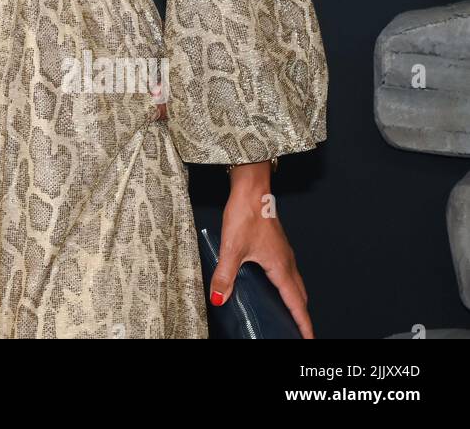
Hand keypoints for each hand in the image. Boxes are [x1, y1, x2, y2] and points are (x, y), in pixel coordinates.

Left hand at [209, 162, 312, 337]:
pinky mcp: (277, 246)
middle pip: (300, 296)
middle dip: (301, 316)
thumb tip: (220, 298)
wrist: (252, 190)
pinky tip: (275, 286)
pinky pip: (288, 273)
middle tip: (300, 332)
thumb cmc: (247, 215)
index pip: (296, 304)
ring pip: (295, 284)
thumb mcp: (232, 248)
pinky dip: (288, 287)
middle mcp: (287, 262)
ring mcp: (284, 253)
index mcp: (281, 268)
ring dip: (296, 302)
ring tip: (289, 316)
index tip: (309, 339)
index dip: (303, 324)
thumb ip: (226, 275)